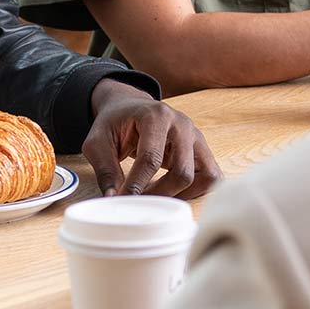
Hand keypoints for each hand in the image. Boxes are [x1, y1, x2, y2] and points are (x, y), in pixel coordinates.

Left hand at [83, 79, 222, 199]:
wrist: (130, 106)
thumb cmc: (114, 123)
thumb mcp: (97, 141)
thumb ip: (105, 170)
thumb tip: (113, 199)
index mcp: (156, 115)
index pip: (151, 159)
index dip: (137, 186)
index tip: (123, 202)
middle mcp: (182, 124)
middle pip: (182, 173)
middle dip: (160, 195)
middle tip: (138, 202)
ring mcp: (196, 137)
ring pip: (204, 177)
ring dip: (182, 194)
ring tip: (157, 196)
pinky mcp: (202, 149)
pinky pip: (212, 177)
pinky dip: (196, 191)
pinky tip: (173, 192)